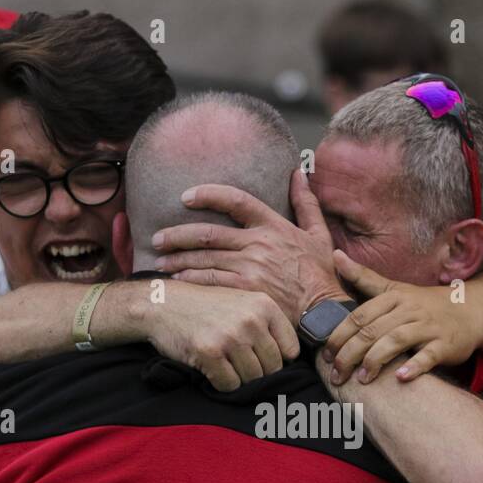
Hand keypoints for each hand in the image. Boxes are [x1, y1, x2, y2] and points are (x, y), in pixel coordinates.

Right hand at [145, 280, 298, 390]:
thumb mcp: (243, 303)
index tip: (259, 356)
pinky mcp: (210, 352)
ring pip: (252, 379)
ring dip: (238, 378)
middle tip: (237, 362)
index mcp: (264, 305)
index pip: (291, 350)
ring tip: (223, 361)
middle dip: (257, 371)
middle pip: (273, 368)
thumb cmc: (206, 308)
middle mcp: (251, 320)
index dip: (277, 359)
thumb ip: (268, 325)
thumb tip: (290, 361)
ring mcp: (230, 336)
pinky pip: (229, 385)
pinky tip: (211, 366)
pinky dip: (221, 382)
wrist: (162, 304)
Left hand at [153, 170, 342, 320]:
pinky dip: (191, 278)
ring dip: (178, 258)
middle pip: (208, 232)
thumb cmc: (321, 273)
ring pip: (204, 257)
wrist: (324, 310)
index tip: (186, 197)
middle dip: (177, 235)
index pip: (235, 200)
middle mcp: (258, 244)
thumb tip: (299, 172)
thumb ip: (305, 202)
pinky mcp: (245, 290)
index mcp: (273, 226)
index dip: (208, 195)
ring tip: (160, 261)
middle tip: (157, 239)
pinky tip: (177, 279)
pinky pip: (210, 281)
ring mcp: (250, 268)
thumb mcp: (319, 233)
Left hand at [324, 249, 478, 384]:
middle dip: (350, 354)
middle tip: (337, 374)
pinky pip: (429, 355)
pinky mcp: (446, 344)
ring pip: (397, 340)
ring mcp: (429, 327)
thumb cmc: (424, 304)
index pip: (359, 316)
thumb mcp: (394, 289)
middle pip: (373, 331)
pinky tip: (400, 377)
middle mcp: (409, 309)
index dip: (339, 336)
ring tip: (362, 378)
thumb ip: (364, 277)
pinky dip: (415, 366)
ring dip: (376, 360)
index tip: (326, 356)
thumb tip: (335, 255)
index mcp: (393, 297)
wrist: (471, 310)